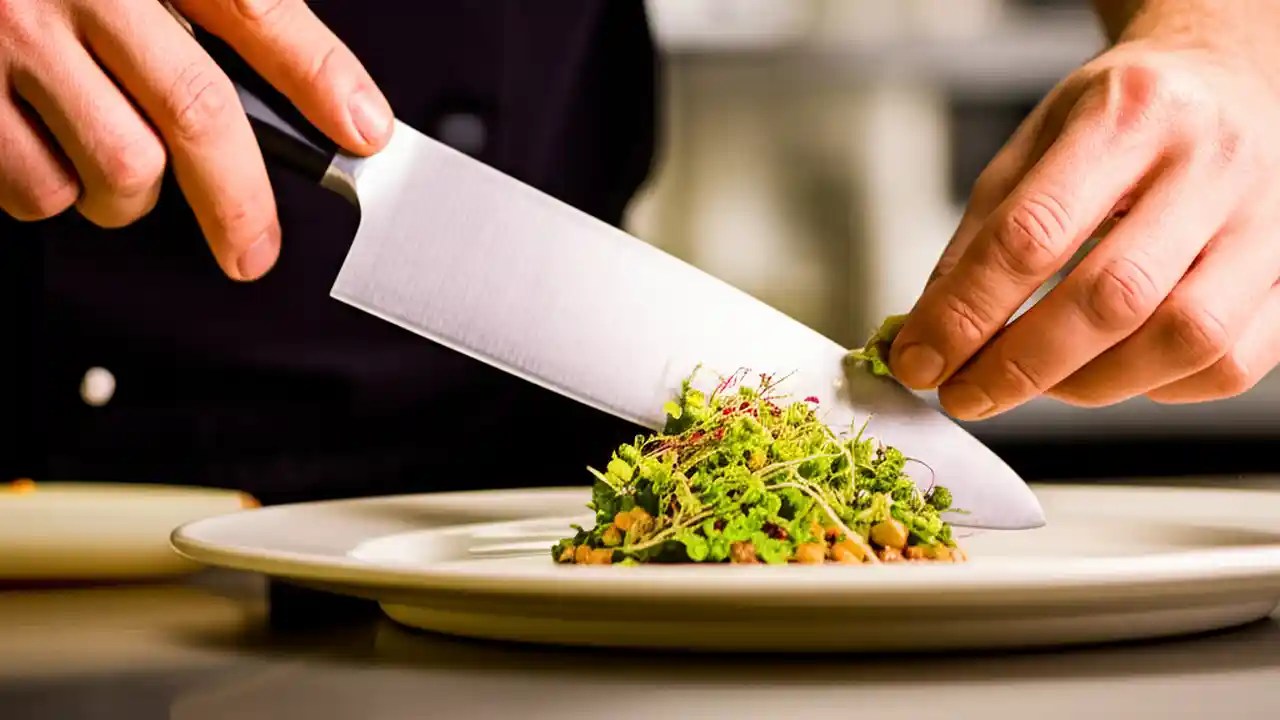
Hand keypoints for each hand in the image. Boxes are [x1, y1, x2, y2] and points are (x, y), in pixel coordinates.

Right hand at [0, 0, 391, 279]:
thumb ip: (214, 11)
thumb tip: (323, 95)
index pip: (253, 9)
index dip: (321, 76)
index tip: (365, 132)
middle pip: (196, 111)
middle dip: (242, 198)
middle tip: (255, 247)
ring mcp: (7, 36)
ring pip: (119, 166)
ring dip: (135, 195)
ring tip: (120, 160)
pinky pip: (36, 186)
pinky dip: (59, 191)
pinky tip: (52, 150)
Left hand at [889, 33, 1279, 418]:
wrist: (1219, 82)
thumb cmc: (1117, 121)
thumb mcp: (1027, 151)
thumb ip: (976, 245)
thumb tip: (928, 339)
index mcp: (1127, 115)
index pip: (1035, 233)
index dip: (967, 312)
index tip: (921, 360)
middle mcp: (1210, 163)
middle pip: (1114, 296)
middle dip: (1022, 365)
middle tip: (966, 393)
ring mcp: (1266, 221)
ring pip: (1183, 340)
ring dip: (1090, 384)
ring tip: (1036, 381)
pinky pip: (1228, 365)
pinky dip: (1156, 387)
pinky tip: (1112, 368)